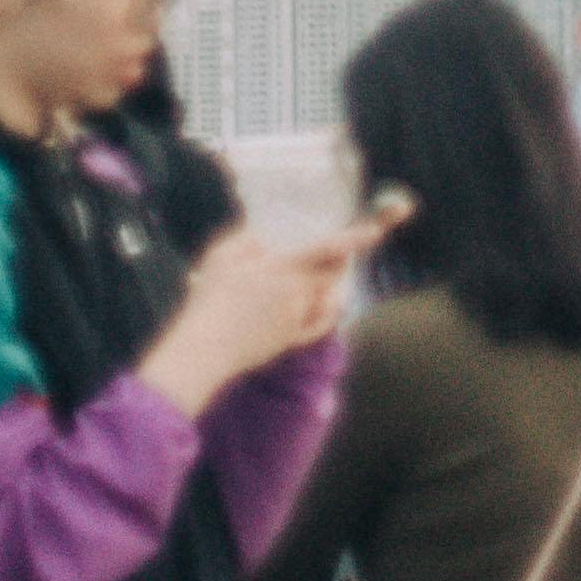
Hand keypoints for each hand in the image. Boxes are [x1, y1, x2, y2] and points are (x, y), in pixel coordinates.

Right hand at [153, 223, 349, 408]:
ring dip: (326, 285)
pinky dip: (324, 312)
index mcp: (282, 269)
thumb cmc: (209, 301)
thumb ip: (246, 240)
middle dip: (338, 262)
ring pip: (325, 297)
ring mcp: (296, 319)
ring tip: (307, 278)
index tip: (377, 230)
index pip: (327, 248)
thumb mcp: (220, 256)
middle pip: (332, 274)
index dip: (355, 239)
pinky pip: (319, 323)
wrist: (203, 350)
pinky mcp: (291, 340)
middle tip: (335, 252)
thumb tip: (263, 239)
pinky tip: (320, 305)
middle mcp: (296, 294)